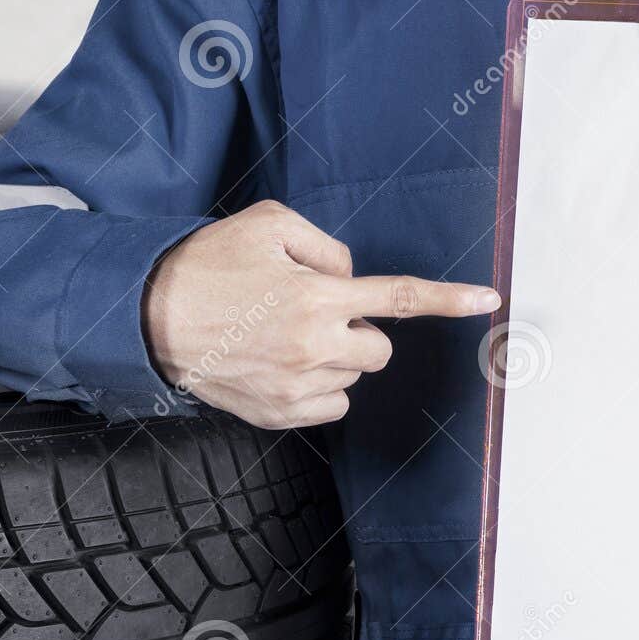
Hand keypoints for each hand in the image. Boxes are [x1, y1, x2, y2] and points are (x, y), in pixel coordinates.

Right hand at [143, 200, 501, 428]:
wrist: (149, 317)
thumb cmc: (210, 265)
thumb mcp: (269, 225)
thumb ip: (325, 247)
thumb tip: (351, 280)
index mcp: (318, 297)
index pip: (398, 298)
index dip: (447, 299)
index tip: (488, 300)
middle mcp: (315, 346)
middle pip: (379, 349)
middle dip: (357, 331)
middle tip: (310, 314)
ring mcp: (298, 387)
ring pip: (353, 378)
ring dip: (333, 358)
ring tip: (283, 338)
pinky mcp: (281, 415)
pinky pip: (330, 406)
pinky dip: (318, 389)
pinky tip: (280, 367)